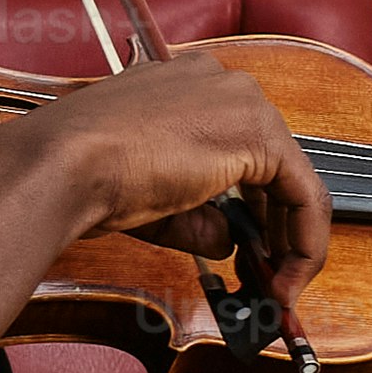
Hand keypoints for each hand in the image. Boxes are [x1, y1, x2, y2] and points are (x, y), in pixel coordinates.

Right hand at [0, 52, 328, 306]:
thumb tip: (228, 241)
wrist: (66, 166)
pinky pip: (304, 195)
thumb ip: (201, 215)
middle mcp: (225, 87)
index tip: (251, 248)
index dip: (254, 208)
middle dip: (274, 227)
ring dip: (289, 241)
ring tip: (276, 285)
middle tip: (268, 273)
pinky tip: (287, 276)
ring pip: (294, 182)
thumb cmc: (87, 174)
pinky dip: (304, 241)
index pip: (244, 151)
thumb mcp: (157, 196)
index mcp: (192, 89)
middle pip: (274, 166)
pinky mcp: (261, 133)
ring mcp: (245, 104)